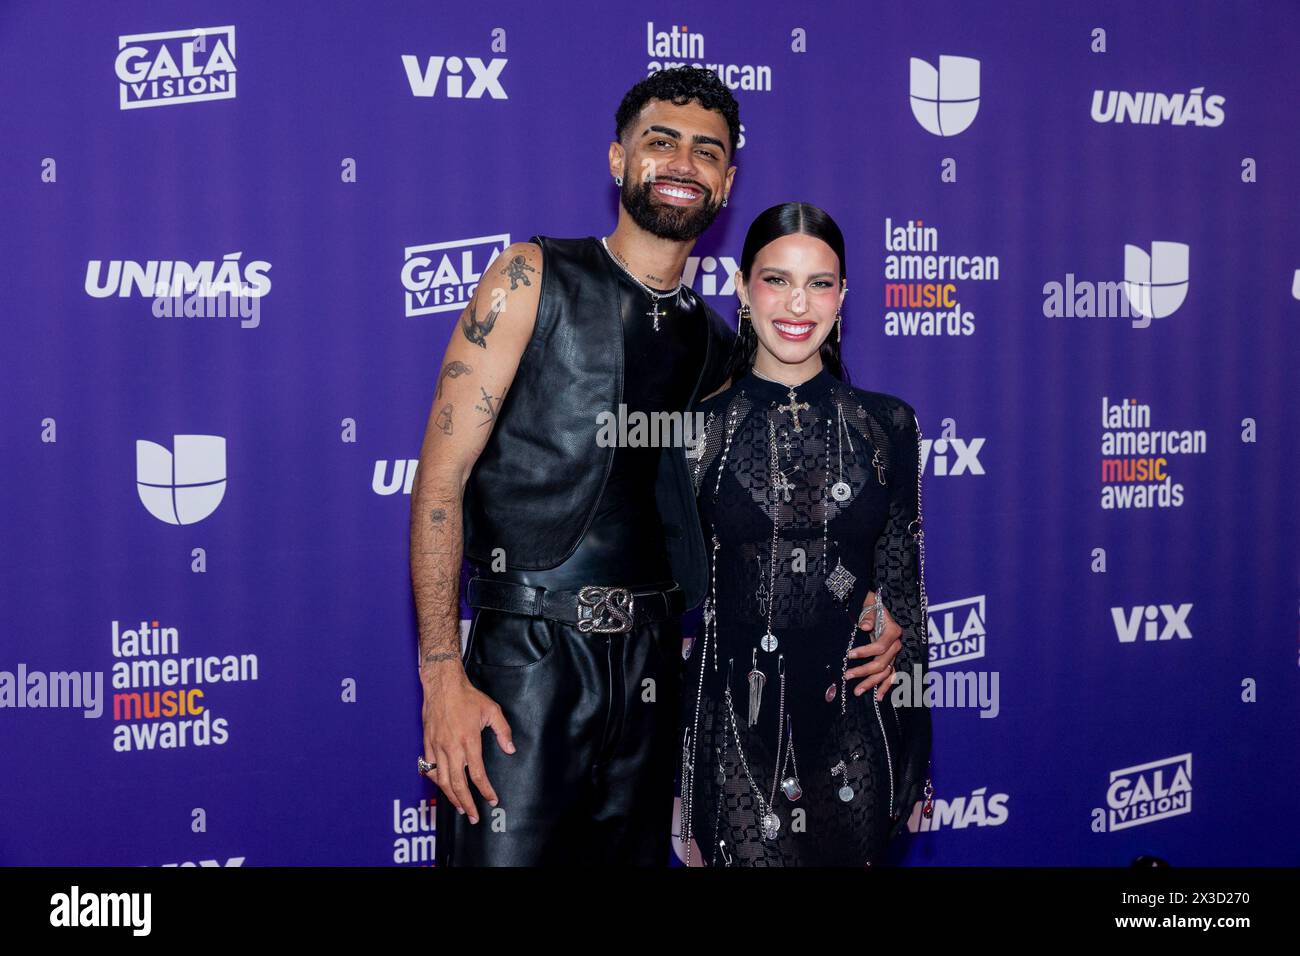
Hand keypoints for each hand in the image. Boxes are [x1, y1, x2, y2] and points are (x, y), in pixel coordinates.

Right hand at [419, 665, 514, 824]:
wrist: (442, 685)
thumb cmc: (467, 696)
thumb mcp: (492, 710)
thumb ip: (503, 731)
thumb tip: (510, 749)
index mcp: (469, 741)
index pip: (477, 774)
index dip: (486, 791)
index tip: (492, 800)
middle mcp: (451, 747)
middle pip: (458, 784)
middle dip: (467, 803)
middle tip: (474, 816)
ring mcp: (437, 747)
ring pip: (442, 780)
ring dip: (451, 797)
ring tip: (460, 808)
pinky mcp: (427, 743)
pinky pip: (429, 768)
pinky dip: (435, 781)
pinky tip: (442, 787)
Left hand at [844, 589, 901, 701]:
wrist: (876, 607)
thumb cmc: (870, 606)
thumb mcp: (868, 606)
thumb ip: (868, 616)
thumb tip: (865, 627)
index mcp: (893, 631)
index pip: (881, 646)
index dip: (865, 652)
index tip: (849, 655)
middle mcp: (896, 644)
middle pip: (882, 662)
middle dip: (864, 671)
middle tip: (847, 676)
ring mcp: (894, 654)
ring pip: (885, 672)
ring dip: (872, 683)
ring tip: (857, 691)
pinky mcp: (891, 659)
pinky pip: (891, 676)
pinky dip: (886, 686)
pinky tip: (878, 697)